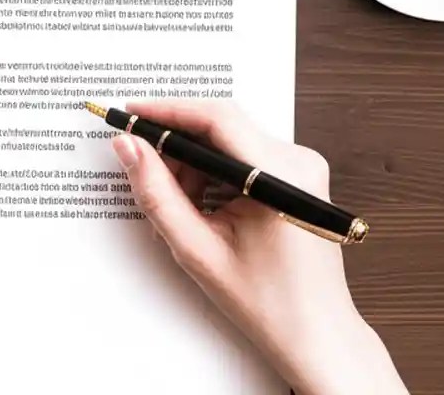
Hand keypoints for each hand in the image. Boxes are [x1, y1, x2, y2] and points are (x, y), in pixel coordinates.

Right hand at [111, 100, 407, 394]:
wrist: (316, 333)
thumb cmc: (267, 302)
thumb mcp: (197, 248)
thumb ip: (156, 193)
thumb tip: (128, 148)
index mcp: (280, 175)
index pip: (216, 117)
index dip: (167, 111)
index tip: (129, 115)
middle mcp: (299, 160)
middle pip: (221, 127)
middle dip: (177, 147)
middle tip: (144, 174)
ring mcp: (302, 167)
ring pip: (229, 142)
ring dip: (194, 165)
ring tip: (178, 210)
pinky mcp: (298, 177)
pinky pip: (244, 157)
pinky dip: (214, 175)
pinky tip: (201, 209)